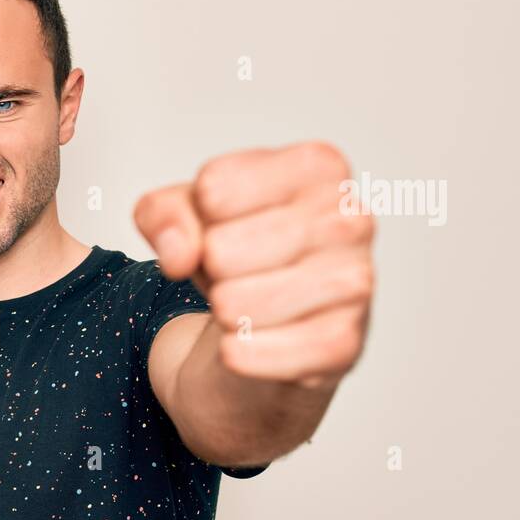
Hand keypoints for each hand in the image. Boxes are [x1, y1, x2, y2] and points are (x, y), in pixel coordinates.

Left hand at [133, 141, 375, 390]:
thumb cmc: (238, 252)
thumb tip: (178, 255)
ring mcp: (356, 281)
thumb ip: (163, 213)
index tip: (225, 224)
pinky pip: (250, 352)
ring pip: (233, 304)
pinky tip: (251, 341)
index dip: (198, 217)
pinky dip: (233, 353)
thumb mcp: (185, 213)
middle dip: (210, 269)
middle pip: (220, 250)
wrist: (268, 326)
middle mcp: (350, 218)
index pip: (213, 189)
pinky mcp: (342, 343)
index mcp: (319, 166)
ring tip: (248, 304)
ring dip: (223, 311)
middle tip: (236, 272)